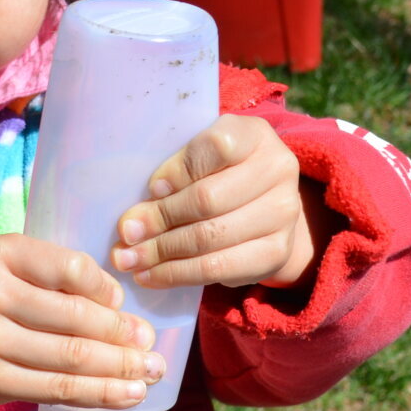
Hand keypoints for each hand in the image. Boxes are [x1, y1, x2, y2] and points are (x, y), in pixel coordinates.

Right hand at [0, 235, 164, 408]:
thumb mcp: (9, 256)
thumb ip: (56, 271)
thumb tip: (118, 305)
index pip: (70, 270)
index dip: (106, 289)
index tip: (123, 303)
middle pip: (73, 320)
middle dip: (122, 336)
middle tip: (151, 343)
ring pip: (68, 361)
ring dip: (119, 370)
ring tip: (151, 372)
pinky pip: (54, 391)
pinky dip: (96, 394)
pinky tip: (125, 394)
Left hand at [112, 116, 318, 289]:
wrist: (266, 206)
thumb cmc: (220, 173)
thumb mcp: (201, 158)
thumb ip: (172, 177)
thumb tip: (133, 222)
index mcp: (255, 135)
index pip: (215, 147)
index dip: (178, 171)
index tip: (151, 189)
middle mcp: (278, 170)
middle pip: (207, 199)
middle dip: (160, 220)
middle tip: (127, 235)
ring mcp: (283, 213)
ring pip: (209, 238)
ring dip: (162, 252)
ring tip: (130, 259)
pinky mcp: (276, 252)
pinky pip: (219, 268)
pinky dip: (178, 274)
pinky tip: (152, 275)